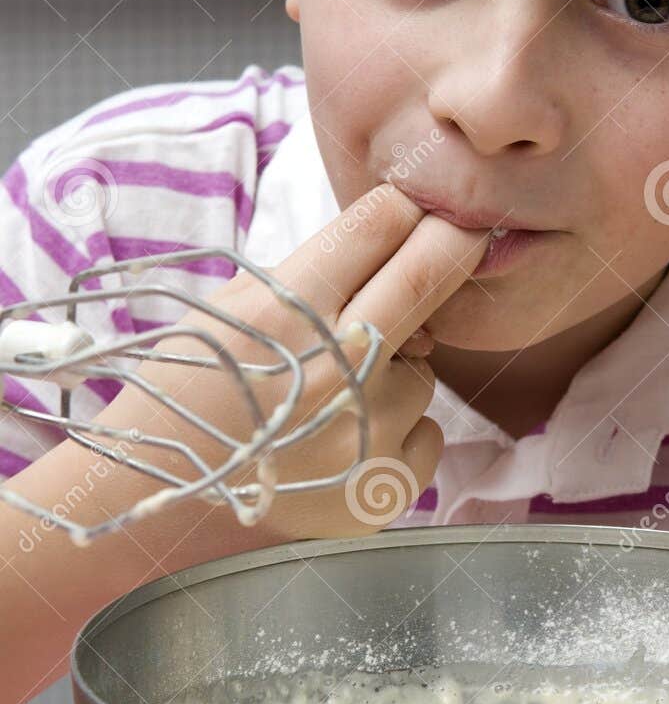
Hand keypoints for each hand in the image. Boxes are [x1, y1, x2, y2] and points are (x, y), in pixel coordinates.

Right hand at [102, 184, 487, 542]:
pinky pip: (428, 431)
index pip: (376, 226)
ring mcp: (366, 431)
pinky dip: (399, 432)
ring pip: (424, 369)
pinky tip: (345, 442)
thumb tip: (397, 247)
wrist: (167, 497)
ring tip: (333, 399)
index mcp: (284, 311)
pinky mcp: (387, 484)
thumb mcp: (228, 308)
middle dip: (454, 241)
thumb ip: (310, 273)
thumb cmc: (197, 386)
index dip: (405, 206)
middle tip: (466, 233)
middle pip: (428, 274)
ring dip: (397, 372)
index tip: (419, 206)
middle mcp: (333, 368)